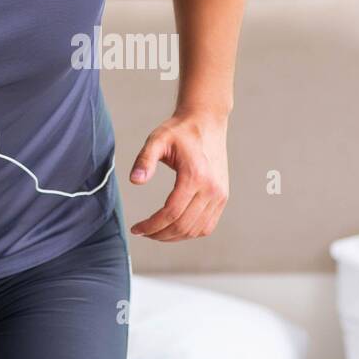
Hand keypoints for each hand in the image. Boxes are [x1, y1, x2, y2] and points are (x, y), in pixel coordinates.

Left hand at [127, 109, 228, 239]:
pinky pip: (207, 226)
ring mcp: (220, 195)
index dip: (151, 226)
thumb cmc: (180, 131)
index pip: (171, 213)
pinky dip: (190, 232)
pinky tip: (174, 228)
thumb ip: (144, 160)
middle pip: (183, 226)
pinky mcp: (223, 197)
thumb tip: (135, 181)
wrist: (206, 122)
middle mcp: (212, 189)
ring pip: (196, 230)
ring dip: (174, 236)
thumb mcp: (157, 139)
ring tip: (156, 232)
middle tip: (143, 232)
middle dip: (159, 234)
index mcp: (195, 176)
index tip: (136, 229)